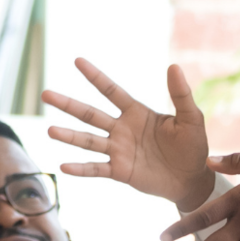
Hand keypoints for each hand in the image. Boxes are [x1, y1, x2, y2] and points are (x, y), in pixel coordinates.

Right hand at [42, 60, 213, 211]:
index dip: (95, 76)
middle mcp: (122, 129)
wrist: (193, 179)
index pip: (111, 91)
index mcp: (137, 112)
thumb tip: (174, 66)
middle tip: (45, 94)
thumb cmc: (193, 146)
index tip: (77, 61)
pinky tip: (64, 166)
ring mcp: (118, 150)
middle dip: (68, 104)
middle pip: (90, 114)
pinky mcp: (120, 171)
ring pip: (88, 141)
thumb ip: (181, 95)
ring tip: (50, 130)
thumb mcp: (191, 118)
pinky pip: (97, 169)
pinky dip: (81, 169)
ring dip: (69, 136)